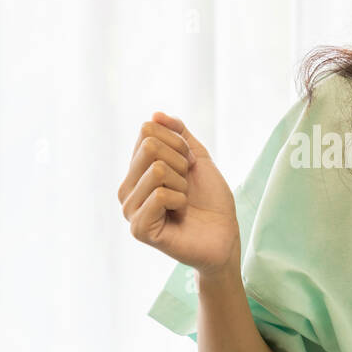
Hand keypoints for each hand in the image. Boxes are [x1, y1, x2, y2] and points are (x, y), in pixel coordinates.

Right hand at [117, 113, 239, 275]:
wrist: (224, 235)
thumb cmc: (210, 200)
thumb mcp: (197, 157)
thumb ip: (178, 133)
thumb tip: (155, 115)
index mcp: (136, 170)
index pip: (148, 131)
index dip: (179, 144)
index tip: (187, 166)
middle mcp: (127, 188)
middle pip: (150, 147)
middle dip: (180, 163)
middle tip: (187, 186)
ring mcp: (130, 209)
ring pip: (157, 170)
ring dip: (182, 185)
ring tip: (183, 202)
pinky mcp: (139, 229)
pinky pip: (160, 195)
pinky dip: (180, 201)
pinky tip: (180, 215)